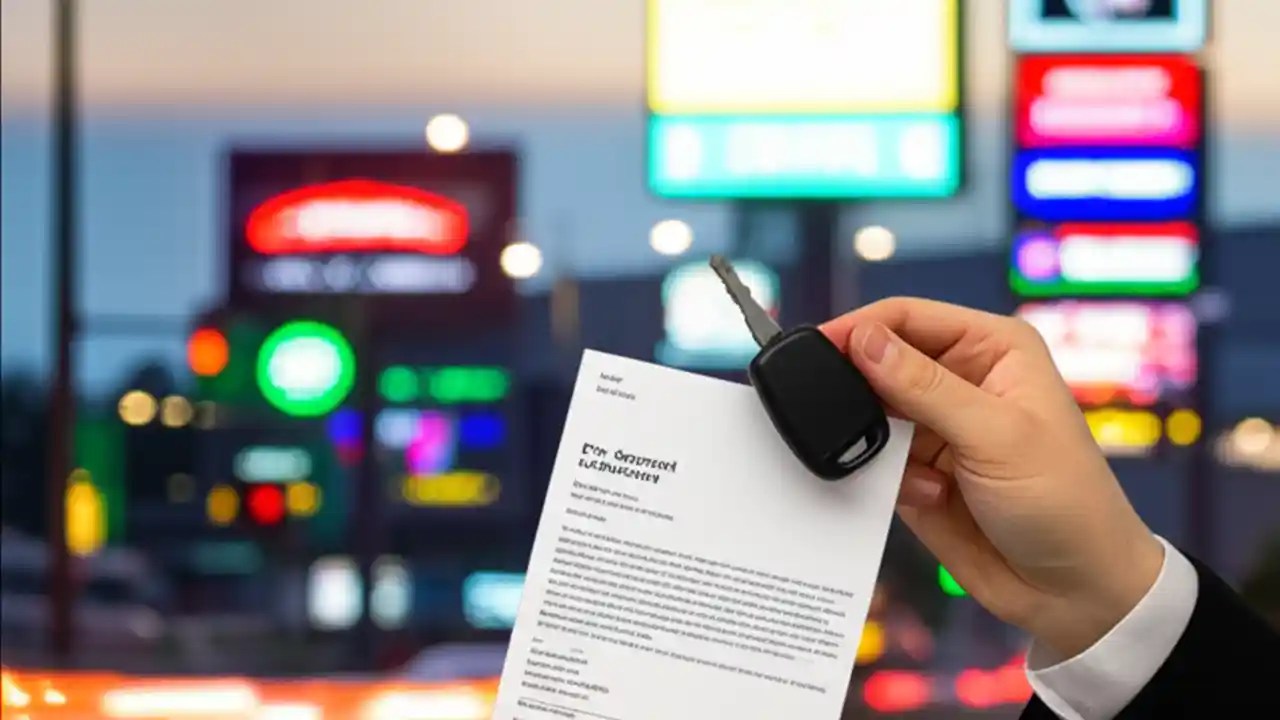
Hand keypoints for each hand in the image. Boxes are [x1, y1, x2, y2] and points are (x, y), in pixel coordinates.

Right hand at [821, 298, 1164, 657]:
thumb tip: (862, 339)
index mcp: (992, 349)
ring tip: (905, 468)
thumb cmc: (1065, 502)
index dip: (859, 328)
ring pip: (870, 414)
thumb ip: (923, 386)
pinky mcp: (918, 471)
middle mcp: (961, 380)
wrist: (1074, 592)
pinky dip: (883, 477)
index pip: (907, 318)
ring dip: (873, 441)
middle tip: (841, 416)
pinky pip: (872, 460)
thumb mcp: (995, 436)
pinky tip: (928, 497)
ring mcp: (938, 427)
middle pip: (880, 362)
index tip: (815, 347)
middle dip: (859, 389)